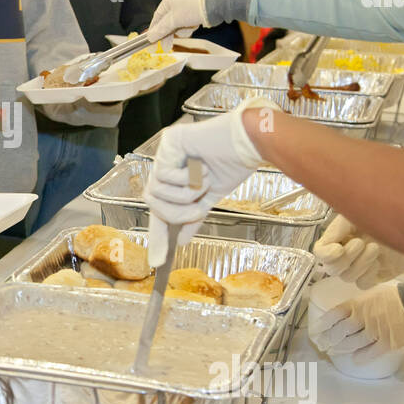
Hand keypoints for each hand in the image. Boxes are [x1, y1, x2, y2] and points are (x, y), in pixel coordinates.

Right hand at [144, 0, 205, 43]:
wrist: (213, 7)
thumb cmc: (192, 9)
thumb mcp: (173, 21)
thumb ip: (161, 30)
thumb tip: (150, 37)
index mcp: (167, 2)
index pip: (156, 19)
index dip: (154, 31)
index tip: (152, 41)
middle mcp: (174, 5)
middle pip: (166, 24)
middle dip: (169, 34)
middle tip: (167, 47)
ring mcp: (184, 10)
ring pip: (176, 26)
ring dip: (182, 31)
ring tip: (188, 28)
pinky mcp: (192, 15)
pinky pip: (185, 25)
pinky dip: (189, 28)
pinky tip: (193, 25)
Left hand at [146, 98, 278, 265]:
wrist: (250, 142)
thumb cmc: (234, 164)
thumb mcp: (210, 198)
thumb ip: (193, 217)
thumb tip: (181, 240)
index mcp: (174, 178)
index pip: (159, 209)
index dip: (158, 236)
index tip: (157, 261)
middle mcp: (166, 164)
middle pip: (152, 203)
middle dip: (178, 212)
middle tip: (199, 208)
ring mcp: (165, 152)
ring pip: (157, 190)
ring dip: (186, 193)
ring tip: (205, 180)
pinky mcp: (169, 141)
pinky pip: (165, 174)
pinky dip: (187, 178)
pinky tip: (202, 166)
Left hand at [308, 280, 403, 364]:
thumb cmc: (396, 297)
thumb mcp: (373, 294)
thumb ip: (359, 304)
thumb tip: (346, 313)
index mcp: (359, 304)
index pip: (335, 314)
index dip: (323, 323)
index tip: (316, 329)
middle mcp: (363, 317)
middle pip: (340, 330)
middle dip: (328, 338)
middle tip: (322, 344)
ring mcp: (375, 331)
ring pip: (352, 342)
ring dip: (341, 348)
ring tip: (333, 351)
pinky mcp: (387, 343)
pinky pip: (370, 352)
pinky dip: (361, 357)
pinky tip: (355, 360)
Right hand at [313, 215, 403, 287]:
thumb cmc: (388, 213)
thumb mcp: (360, 213)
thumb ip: (341, 226)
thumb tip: (331, 244)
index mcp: (339, 236)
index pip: (319, 252)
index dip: (326, 255)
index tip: (339, 248)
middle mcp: (346, 252)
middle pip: (331, 268)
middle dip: (346, 258)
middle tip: (361, 243)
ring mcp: (360, 265)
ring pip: (347, 277)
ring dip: (360, 263)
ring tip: (376, 248)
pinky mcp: (374, 276)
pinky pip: (362, 284)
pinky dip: (368, 274)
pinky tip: (379, 262)